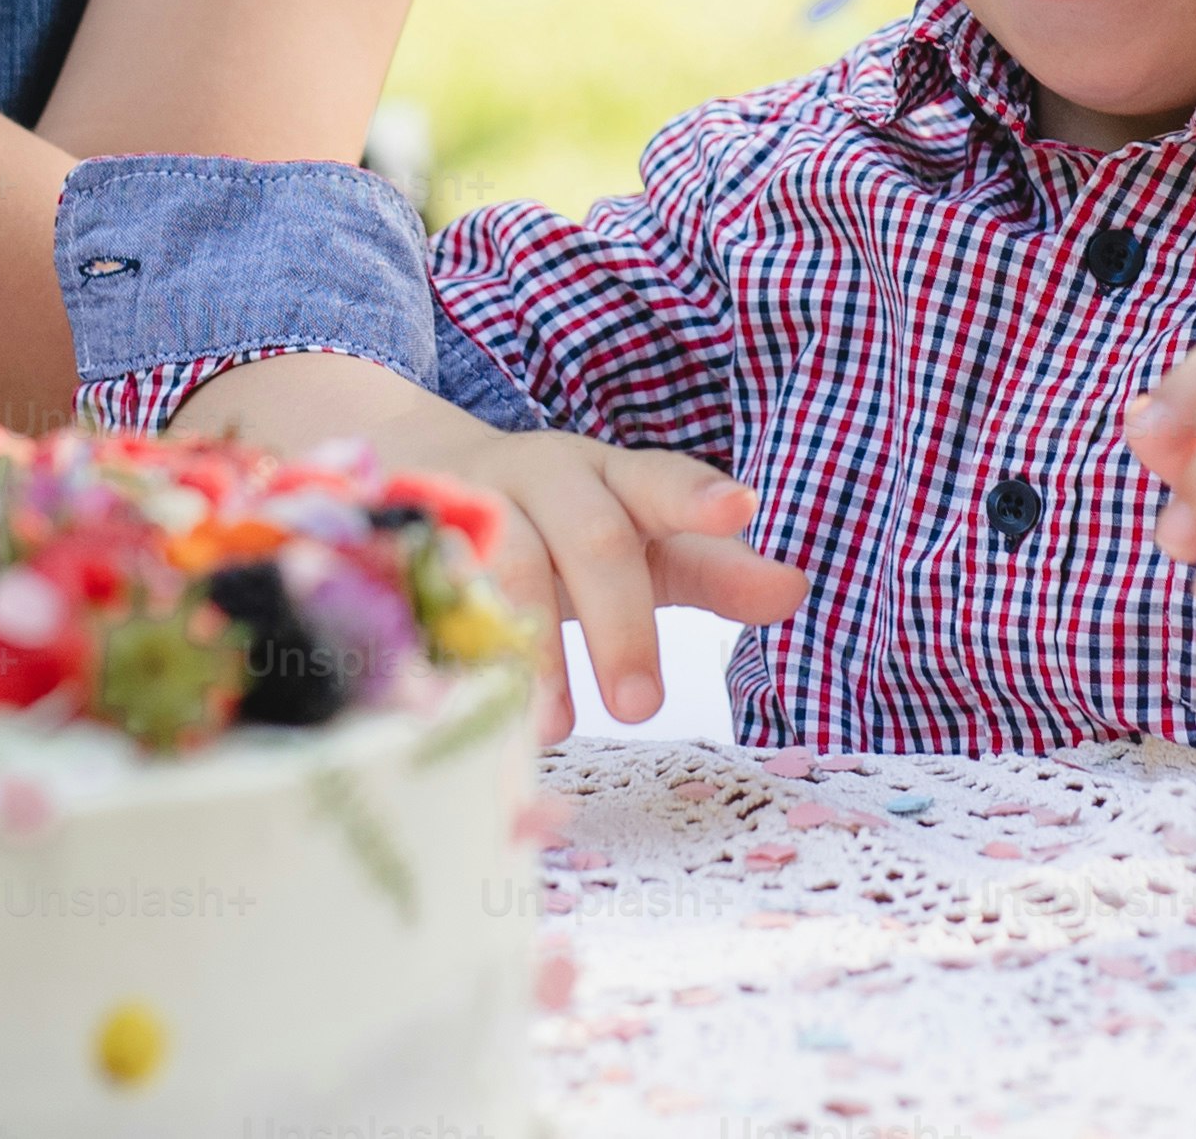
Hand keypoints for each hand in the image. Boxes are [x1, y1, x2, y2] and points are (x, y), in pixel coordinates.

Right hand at [190, 370, 806, 739]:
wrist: (414, 467)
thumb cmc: (553, 523)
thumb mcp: (635, 540)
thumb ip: (710, 567)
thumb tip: (796, 589)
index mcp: (604, 475)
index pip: (656, 480)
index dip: (694, 495)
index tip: (738, 505)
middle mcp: (537, 476)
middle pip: (590, 538)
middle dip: (619, 623)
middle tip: (641, 708)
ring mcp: (465, 500)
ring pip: (503, 563)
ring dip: (530, 648)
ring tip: (553, 728)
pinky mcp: (399, 540)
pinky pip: (423, 591)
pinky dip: (446, 647)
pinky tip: (458, 702)